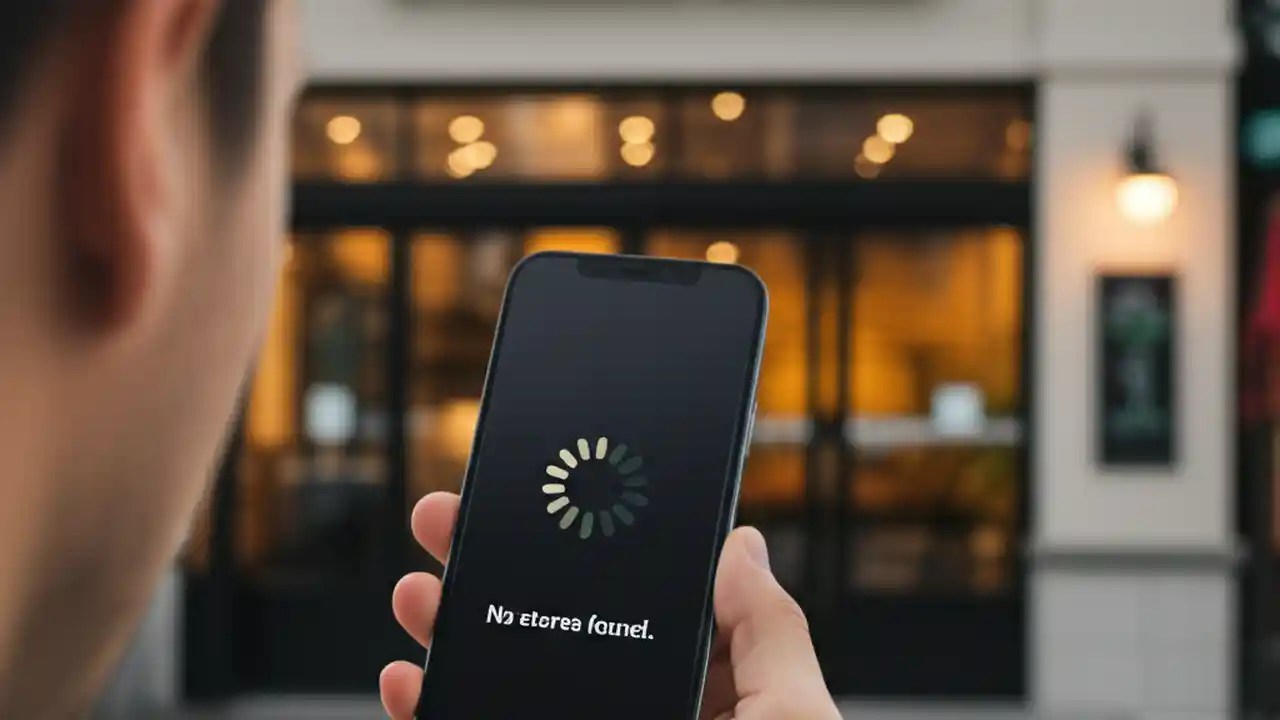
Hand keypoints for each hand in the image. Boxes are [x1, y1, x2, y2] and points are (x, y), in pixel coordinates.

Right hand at [379, 492, 840, 719]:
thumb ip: (770, 636)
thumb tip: (741, 543)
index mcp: (716, 700)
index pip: (647, 606)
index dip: (597, 551)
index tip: (547, 501)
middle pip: (567, 635)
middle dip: (506, 578)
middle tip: (450, 523)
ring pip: (516, 689)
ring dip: (459, 639)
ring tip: (420, 595)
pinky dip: (441, 716)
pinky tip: (411, 687)